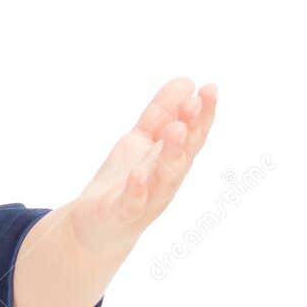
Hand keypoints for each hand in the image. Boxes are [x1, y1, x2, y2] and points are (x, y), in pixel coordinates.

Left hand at [69, 77, 217, 256]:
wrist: (96, 225)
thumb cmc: (126, 181)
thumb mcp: (142, 140)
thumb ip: (161, 113)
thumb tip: (187, 81)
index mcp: (173, 159)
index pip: (193, 134)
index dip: (203, 113)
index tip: (210, 88)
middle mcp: (166, 179)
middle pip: (184, 153)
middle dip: (191, 128)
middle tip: (194, 103)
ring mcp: (147, 198)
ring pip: (165, 176)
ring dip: (172, 153)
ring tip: (176, 129)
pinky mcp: (123, 213)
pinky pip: (133, 202)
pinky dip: (137, 190)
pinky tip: (138, 175)